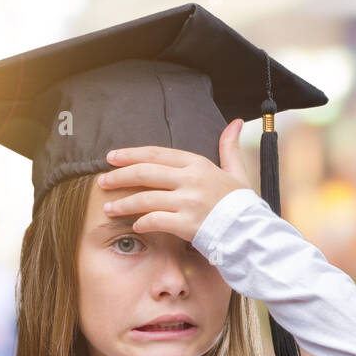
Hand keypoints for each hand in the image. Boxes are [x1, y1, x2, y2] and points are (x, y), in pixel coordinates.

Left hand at [98, 117, 250, 243]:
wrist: (252, 232)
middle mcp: (191, 180)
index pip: (157, 154)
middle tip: (103, 181)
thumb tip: (235, 123)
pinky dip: (142, 222)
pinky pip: (156, 220)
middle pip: (145, 172)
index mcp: (198, 164)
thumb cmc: (242, 205)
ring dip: (123, 203)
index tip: (112, 158)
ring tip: (109, 208)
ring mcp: (188, 202)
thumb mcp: (236, 171)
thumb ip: (229, 147)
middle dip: (119, 176)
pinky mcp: (186, 224)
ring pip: (145, 198)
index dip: (131, 154)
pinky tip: (135, 225)